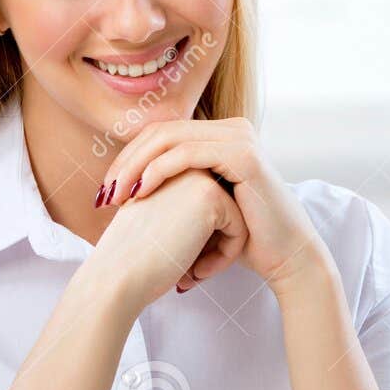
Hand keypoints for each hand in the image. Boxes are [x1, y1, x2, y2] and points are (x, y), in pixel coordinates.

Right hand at [88, 169, 247, 311]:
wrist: (116, 276)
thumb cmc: (131, 259)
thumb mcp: (154, 222)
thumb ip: (181, 211)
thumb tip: (212, 222)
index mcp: (164, 169)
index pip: (204, 206)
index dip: (197, 239)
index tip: (176, 260)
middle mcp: (181, 165)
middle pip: (221, 209)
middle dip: (210, 245)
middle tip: (187, 272)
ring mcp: (196, 176)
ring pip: (233, 217)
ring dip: (219, 251)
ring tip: (192, 273)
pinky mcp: (211, 196)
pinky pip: (239, 228)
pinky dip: (225, 257)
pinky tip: (198, 272)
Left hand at [100, 118, 329, 293]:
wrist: (286, 259)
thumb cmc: (245, 241)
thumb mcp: (203, 209)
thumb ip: (176, 190)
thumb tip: (128, 189)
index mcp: (221, 137)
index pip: (162, 136)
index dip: (128, 159)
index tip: (106, 192)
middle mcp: (232, 130)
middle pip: (161, 132)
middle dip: (126, 162)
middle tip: (103, 194)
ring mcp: (240, 138)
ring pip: (170, 139)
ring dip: (135, 166)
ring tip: (116, 196)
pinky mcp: (244, 155)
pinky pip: (189, 153)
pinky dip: (158, 170)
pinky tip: (139, 192)